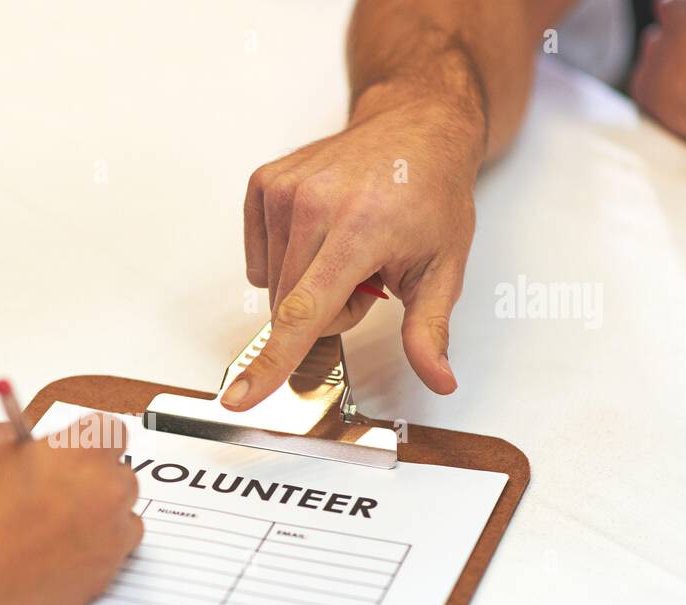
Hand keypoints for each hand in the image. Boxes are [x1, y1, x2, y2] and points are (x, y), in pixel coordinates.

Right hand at [0, 414, 142, 604]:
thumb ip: (10, 434)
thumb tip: (24, 440)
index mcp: (82, 452)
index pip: (111, 431)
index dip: (90, 439)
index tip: (77, 448)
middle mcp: (106, 492)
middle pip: (122, 476)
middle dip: (96, 479)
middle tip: (60, 490)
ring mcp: (109, 538)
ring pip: (123, 518)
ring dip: (101, 517)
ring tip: (60, 526)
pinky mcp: (103, 577)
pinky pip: (112, 557)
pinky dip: (93, 553)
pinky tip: (60, 554)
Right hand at [231, 87, 485, 409]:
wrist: (416, 126)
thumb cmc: (431, 192)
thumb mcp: (444, 267)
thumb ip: (430, 330)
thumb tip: (439, 379)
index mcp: (360, 230)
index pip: (304, 314)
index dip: (272, 363)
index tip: (240, 397)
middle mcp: (315, 205)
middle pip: (291, 309)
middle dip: (327, 310)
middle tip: (365, 274)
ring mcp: (283, 191)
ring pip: (273, 287)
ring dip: (306, 284)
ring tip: (344, 248)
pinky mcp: (264, 184)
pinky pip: (259, 259)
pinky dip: (285, 258)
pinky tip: (317, 232)